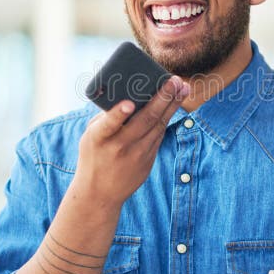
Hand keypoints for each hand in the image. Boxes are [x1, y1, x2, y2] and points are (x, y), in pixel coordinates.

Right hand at [72, 75, 189, 209]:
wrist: (100, 193)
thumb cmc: (94, 155)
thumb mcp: (91, 136)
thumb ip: (107, 118)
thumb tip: (129, 95)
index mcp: (99, 138)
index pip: (108, 125)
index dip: (118, 114)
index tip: (128, 104)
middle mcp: (119, 146)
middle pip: (145, 120)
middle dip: (162, 98)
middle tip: (175, 80)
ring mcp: (136, 155)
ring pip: (159, 125)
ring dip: (172, 104)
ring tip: (183, 87)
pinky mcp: (148, 160)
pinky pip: (159, 134)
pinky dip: (167, 116)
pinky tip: (175, 102)